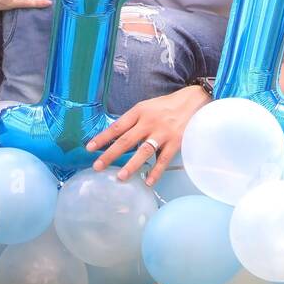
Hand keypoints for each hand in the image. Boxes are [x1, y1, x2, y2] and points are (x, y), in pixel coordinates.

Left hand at [85, 86, 209, 184]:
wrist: (194, 101)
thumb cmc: (166, 106)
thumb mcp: (146, 107)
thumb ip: (133, 121)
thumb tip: (116, 137)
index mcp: (139, 112)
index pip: (117, 126)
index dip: (102, 138)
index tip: (89, 148)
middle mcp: (149, 122)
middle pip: (126, 140)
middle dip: (110, 154)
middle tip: (97, 167)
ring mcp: (162, 132)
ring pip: (144, 151)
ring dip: (131, 165)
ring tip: (120, 177)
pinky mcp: (176, 142)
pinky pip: (163, 159)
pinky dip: (156, 171)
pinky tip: (148, 182)